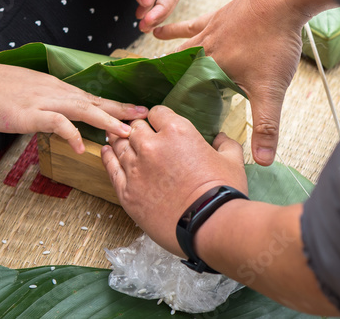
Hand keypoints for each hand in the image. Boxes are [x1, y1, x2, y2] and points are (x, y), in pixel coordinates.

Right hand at [0, 60, 147, 152]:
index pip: (89, 97)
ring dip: (106, 121)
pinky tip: (82, 147)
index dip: (112, 105)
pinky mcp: (29, 112)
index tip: (133, 110)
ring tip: (126, 132)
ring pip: (83, 109)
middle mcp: (54, 91)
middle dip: (121, 109)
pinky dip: (71, 134)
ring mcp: (43, 100)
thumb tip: (53, 119)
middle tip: (145, 116)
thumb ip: (41, 107)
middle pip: (94, 101)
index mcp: (53, 88)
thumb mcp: (23, 96)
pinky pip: (56, 122)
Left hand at [101, 105, 246, 256]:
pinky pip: (111, 167)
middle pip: (135, 127)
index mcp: (177, 131)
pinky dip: (108, 156)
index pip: (157, 113)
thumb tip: (220, 138)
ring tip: (118, 137)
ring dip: (121, 139)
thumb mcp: (232, 160)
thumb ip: (225, 143)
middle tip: (142, 134)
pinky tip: (108, 151)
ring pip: (119, 143)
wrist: (210, 226)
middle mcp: (152, 145)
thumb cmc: (223, 193)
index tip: (159, 124)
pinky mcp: (127, 191)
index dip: (158, 118)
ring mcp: (136, 168)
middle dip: (139, 128)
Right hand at [154, 0, 308, 165]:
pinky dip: (175, 29)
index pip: (187, 93)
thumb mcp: (271, 90)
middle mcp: (204, 48)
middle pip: (180, 70)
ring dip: (169, 58)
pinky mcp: (219, 15)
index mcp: (212, 68)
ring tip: (152, 69)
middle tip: (155, 96)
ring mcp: (210, 29)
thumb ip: (266, 126)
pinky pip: (191, 24)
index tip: (163, 120)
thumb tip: (263, 161)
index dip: (177, 107)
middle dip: (170, 84)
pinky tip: (161, 31)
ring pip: (181, 48)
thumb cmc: (274, 42)